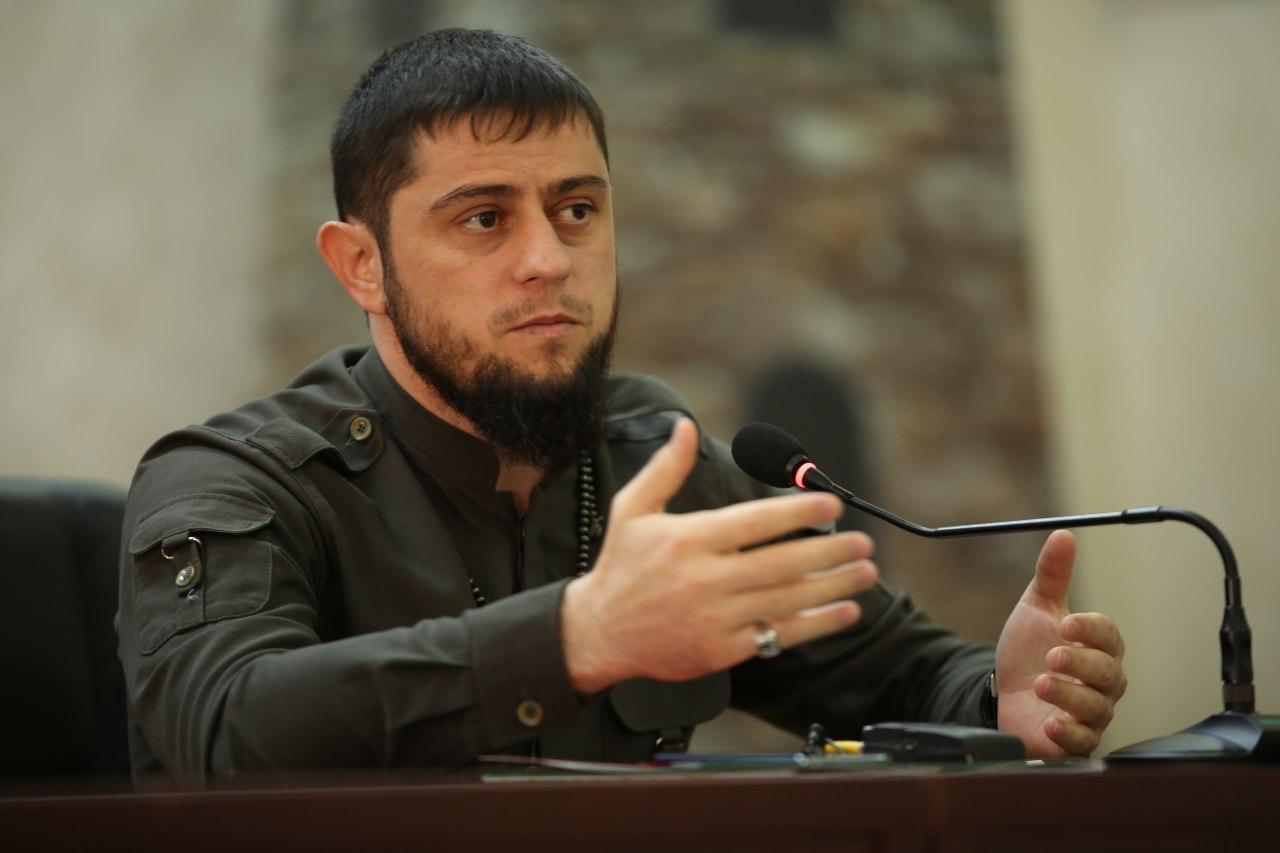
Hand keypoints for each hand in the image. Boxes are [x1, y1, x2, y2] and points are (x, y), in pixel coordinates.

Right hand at [561, 418, 878, 693]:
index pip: (754, 522)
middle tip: (863, 541)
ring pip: (787, 600)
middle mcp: (705, 579)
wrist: (599, 633)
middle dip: (829, 552)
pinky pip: (778, 637)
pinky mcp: (722, 650)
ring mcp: (716, 618)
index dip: (797, 511)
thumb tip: (685, 426)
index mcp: (688, 540)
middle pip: (781, 563)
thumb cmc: (621, 565)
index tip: (832, 503)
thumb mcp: (634, 509)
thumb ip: (666, 469)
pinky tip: (844, 612)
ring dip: (833, 586)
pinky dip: (816, 625)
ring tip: (867, 572)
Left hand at [994, 530, 1127, 756]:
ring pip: (1098, 709)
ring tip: (1040, 683)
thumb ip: (1051, 575)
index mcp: (1097, 647)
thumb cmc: (1028, 650)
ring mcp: (1090, 713)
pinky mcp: (1074, 741)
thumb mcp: (1036, 609)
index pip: (1109, 636)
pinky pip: (1084, 743)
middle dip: (1081, 663)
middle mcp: (1101, 682)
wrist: (1003, 691)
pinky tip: (1049, 722)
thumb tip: (1063, 534)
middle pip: (1109, 674)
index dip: (1091, 629)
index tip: (1065, 623)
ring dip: (1070, 696)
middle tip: (1051, 656)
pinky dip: (1069, 733)